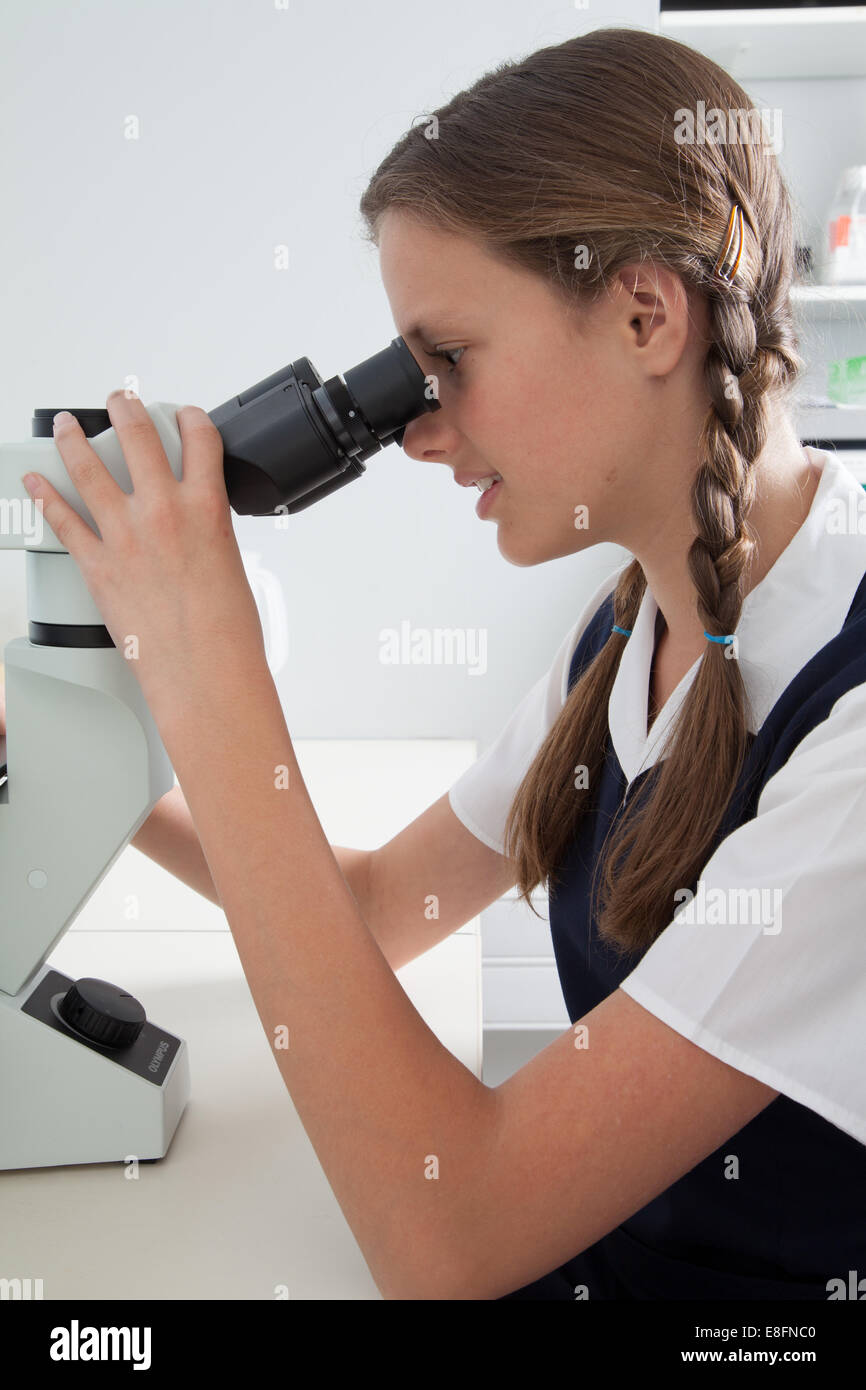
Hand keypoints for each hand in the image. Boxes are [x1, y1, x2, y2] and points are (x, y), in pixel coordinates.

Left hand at [20, 391, 267, 717]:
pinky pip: (62, 521)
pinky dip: (44, 496)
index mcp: (207, 507)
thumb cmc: (227, 632)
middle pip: (137, 435)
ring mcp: (125, 536)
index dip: (190, 418)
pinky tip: (35, 481)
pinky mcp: (97, 565)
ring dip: (73, 439)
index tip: (182, 415)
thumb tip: (193, 530)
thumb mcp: (230, 564)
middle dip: (124, 408)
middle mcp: (163, 512)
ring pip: (88, 468)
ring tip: (67, 425)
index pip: (200, 438)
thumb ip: (206, 534)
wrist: (206, 673)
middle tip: (118, 401)